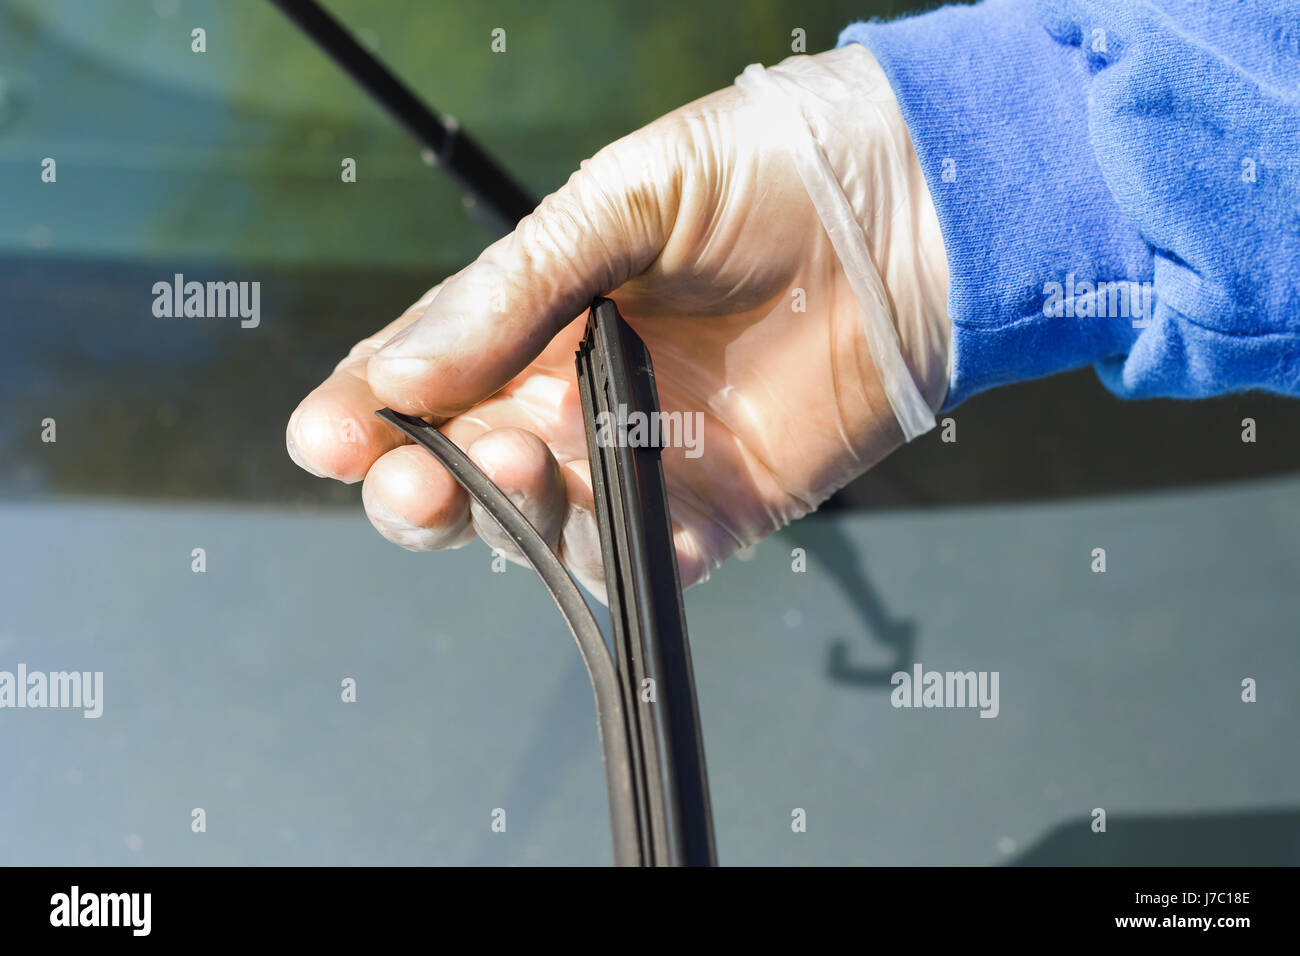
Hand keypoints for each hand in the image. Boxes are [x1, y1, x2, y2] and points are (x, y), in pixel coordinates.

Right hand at [286, 45, 948, 599]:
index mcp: (537, 319)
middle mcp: (576, 398)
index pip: (424, 379)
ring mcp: (644, 459)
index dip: (363, 413)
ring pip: (541, 521)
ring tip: (508, 453)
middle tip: (400, 475)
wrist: (917, 205)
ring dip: (505, 507)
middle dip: (414, 484)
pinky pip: (645, 557)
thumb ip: (513, 293)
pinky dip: (611, 551)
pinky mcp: (719, 508)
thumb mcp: (624, 199)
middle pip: (464, 471)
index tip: (327, 435)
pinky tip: (596, 506)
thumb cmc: (772, 172)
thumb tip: (402, 376)